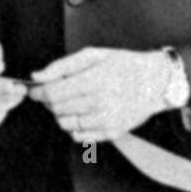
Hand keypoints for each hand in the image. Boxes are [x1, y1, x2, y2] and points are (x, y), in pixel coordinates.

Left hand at [28, 46, 172, 141]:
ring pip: (66, 124)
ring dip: (60, 114)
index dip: (39, 93)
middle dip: (48, 102)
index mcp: (94, 82)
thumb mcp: (92, 55)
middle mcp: (100, 104)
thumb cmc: (123, 65)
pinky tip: (81, 113)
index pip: (53, 94)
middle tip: (52, 93)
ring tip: (69, 102)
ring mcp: (107, 121)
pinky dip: (73, 126)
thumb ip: (61, 66)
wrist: (156, 82)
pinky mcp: (112, 132)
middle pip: (57, 109)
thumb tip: (37, 76)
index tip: (35, 91)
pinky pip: (80, 135)